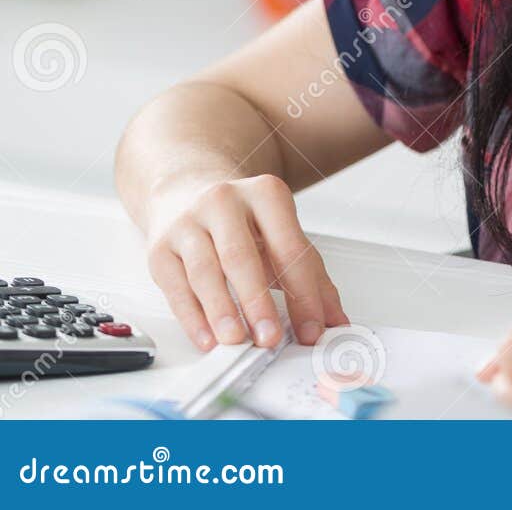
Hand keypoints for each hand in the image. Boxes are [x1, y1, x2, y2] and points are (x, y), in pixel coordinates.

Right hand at [143, 173, 347, 350]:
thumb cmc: (242, 220)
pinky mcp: (159, 247)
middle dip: (257, 301)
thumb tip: (334, 320)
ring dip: (222, 310)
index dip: (303, 292)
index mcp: (265, 194)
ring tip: (237, 339)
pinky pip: (176, 286)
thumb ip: (312, 276)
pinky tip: (207, 337)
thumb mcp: (282, 234)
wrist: (187, 189)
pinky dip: (192, 317)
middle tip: (270, 337)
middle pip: (241, 256)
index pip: (289, 248)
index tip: (312, 328)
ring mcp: (187, 223)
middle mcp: (223, 202)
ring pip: (204, 271)